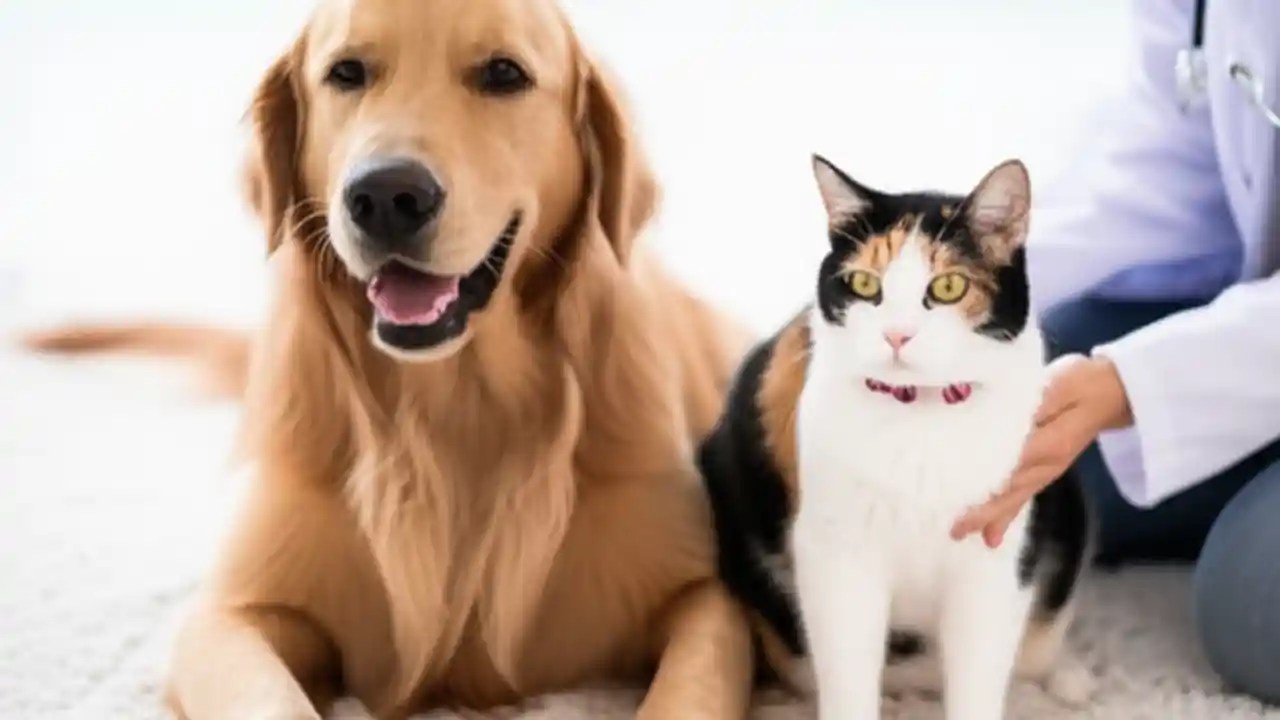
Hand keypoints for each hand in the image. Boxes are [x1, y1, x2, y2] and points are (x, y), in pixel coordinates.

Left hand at [950, 354, 1132, 547]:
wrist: (1112, 392)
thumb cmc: (1081, 382)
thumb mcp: (1059, 383)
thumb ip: (1033, 402)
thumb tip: (1001, 415)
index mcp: (1049, 442)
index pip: (1009, 462)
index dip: (982, 475)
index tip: (952, 487)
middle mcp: (1047, 464)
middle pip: (1009, 490)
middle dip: (980, 509)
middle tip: (953, 529)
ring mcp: (1047, 471)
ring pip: (1014, 498)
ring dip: (988, 517)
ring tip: (962, 534)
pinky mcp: (1045, 471)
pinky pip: (1023, 497)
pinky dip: (1006, 515)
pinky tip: (991, 536)